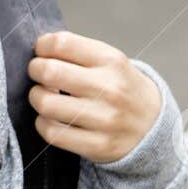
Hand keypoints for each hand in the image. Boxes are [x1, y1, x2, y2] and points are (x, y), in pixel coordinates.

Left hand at [27, 30, 161, 164]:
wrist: (153, 125)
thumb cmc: (120, 87)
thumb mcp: (110, 61)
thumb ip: (77, 52)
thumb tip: (37, 50)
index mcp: (112, 61)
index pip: (62, 43)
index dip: (42, 46)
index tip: (41, 51)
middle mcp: (109, 89)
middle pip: (49, 71)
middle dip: (35, 70)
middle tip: (38, 74)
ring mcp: (104, 119)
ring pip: (46, 104)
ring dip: (36, 97)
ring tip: (43, 95)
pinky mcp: (97, 146)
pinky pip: (52, 132)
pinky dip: (43, 123)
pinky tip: (50, 118)